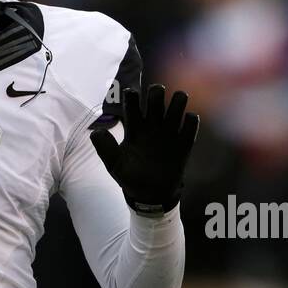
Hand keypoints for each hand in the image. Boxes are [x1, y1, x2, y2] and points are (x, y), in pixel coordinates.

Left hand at [91, 84, 198, 215]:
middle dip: (157, 92)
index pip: (132, 103)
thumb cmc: (130, 176)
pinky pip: (190, 125)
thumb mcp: (114, 164)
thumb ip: (105, 148)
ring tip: (177, 101)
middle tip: (157, 93)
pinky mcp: (183, 144)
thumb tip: (96, 132)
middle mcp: (151, 126)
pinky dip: (191, 120)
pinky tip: (188, 120)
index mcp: (134, 127)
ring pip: (176, 106)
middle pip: (155, 99)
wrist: (149, 195)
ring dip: (177, 101)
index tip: (131, 93)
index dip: (131, 95)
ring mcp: (168, 133)